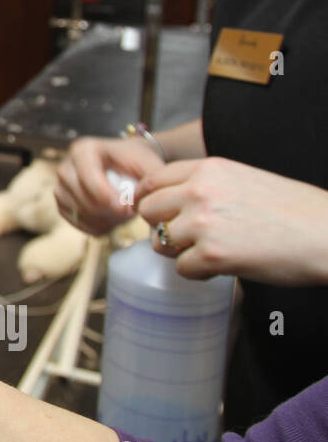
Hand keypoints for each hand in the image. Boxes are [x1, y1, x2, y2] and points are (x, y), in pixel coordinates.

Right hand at [55, 135, 164, 234]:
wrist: (125, 163)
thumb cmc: (136, 161)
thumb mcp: (148, 163)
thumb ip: (151, 180)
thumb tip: (140, 202)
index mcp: (84, 150)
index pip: (88, 175)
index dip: (105, 195)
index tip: (125, 209)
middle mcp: (66, 166)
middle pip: (80, 195)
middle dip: (106, 210)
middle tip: (129, 215)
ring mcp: (61, 185)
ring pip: (77, 210)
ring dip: (101, 219)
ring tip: (123, 217)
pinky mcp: (61, 202)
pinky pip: (75, 221)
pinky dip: (94, 226)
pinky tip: (111, 222)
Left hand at [136, 157, 327, 285]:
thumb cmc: (295, 211)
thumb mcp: (244, 180)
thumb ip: (207, 185)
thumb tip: (175, 201)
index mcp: (208, 169)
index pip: (153, 180)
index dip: (150, 199)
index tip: (156, 213)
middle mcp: (199, 191)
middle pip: (147, 210)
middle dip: (160, 226)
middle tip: (184, 238)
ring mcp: (203, 223)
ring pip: (159, 241)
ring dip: (179, 252)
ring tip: (207, 253)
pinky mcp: (212, 254)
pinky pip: (182, 268)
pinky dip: (199, 272)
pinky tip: (222, 267)